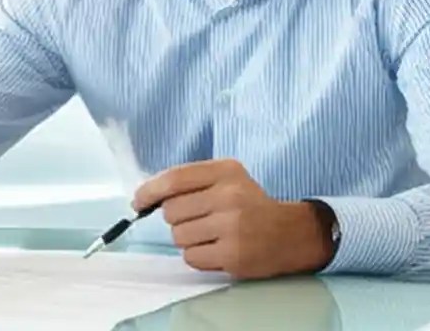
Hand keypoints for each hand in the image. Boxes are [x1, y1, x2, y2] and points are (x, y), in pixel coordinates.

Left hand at [133, 159, 335, 279]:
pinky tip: (217, 249)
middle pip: (171, 211)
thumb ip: (190, 182)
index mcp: (225, 171)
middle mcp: (229, 195)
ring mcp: (231, 226)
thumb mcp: (228, 178)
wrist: (291, 233)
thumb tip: (145, 197)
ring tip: (210, 235)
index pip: (174, 179)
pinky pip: (191, 257)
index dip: (149, 191)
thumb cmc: (250, 204)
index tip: (138, 202)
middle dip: (177, 219)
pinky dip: (198, 256)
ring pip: (178, 236)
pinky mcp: (233, 254)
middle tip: (198, 220)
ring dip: (187, 239)